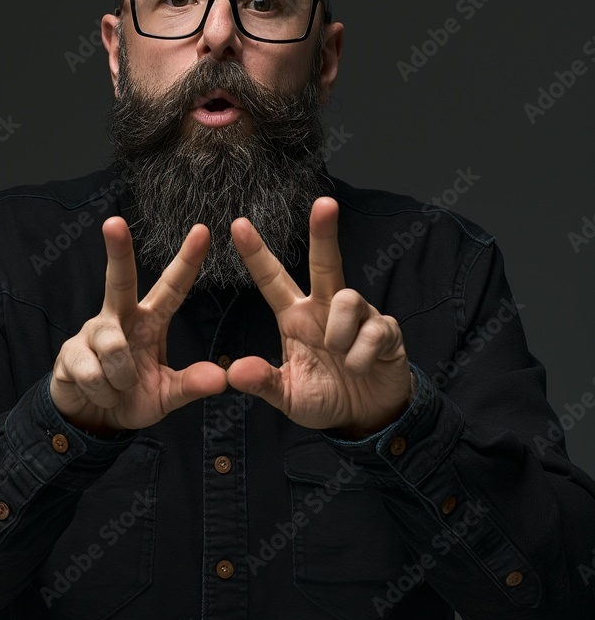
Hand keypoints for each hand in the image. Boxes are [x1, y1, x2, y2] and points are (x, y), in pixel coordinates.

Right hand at [50, 218, 226, 434]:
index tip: (203, 231)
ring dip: (122, 379)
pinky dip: (104, 393)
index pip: (172, 287)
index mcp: (149, 320)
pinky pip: (94, 374)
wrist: (92, 420)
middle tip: (114, 222)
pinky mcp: (69, 352)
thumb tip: (222, 378)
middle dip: (117, 251)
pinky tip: (99, 393)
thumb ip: (192, 385)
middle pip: (119, 280)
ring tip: (119, 388)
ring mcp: (92, 331)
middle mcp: (119, 316)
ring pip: (114, 348)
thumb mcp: (166, 395)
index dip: (187, 260)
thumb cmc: (132, 396)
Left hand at [228, 197, 412, 437]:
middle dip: (324, 232)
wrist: (368, 417)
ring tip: (342, 358)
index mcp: (296, 317)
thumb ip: (263, 383)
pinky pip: (373, 331)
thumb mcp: (288, 396)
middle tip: (325, 202)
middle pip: (325, 262)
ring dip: (340, 333)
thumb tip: (234, 371)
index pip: (272, 279)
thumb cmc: (325, 397)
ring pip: (348, 298)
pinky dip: (362, 356)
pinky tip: (361, 367)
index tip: (238, 224)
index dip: (256, 253)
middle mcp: (325, 308)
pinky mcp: (386, 330)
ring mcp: (359, 316)